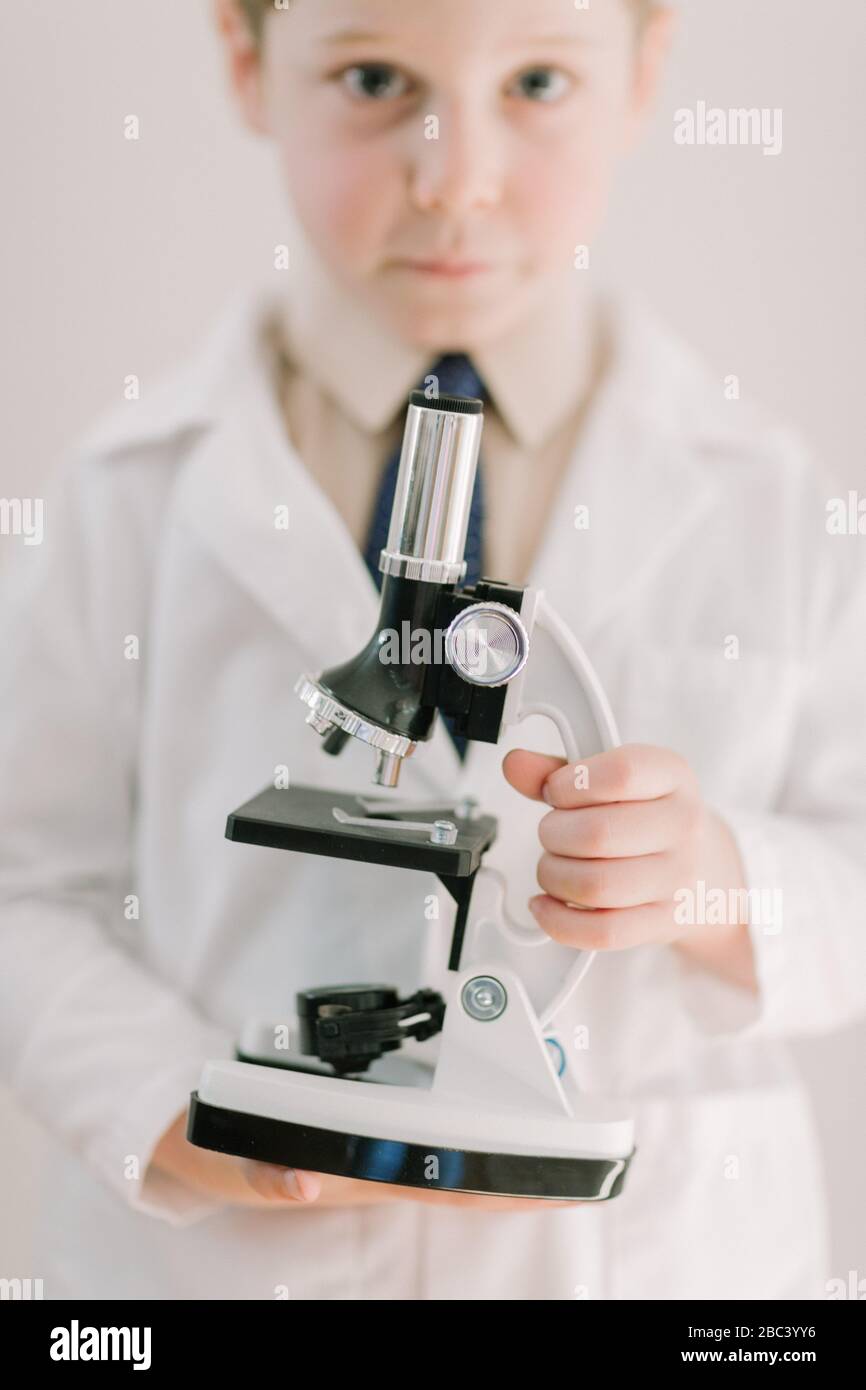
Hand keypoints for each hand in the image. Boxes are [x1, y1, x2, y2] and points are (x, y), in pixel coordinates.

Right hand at [151, 1108, 581, 1210]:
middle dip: (531, 1177)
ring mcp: (380, 1157)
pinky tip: (509, 1133)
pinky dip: (480, 1137)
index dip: (502, 1181)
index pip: (441, 1182)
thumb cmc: (223, 1149)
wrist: (197, 1145)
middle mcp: (379, 1170)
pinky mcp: (374, 1137)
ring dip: (514, 1160)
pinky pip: (438, 1142)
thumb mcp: (232, 1158)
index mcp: (356, 1173)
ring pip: (459, 1164)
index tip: (557, 1177)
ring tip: (569, 1149)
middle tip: (593, 1163)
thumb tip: (299, 1179)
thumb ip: (261, 1171)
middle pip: (467, 1179)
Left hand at [502, 743, 757, 991]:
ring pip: (595, 886)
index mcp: (672, 776)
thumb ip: (559, 770)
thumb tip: (515, 765)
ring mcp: (677, 879)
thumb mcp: (613, 781)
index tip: (556, 791)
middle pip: (597, 834)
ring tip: (554, 866)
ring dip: (553, 876)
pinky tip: (546, 904)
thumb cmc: (647, 816)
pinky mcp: (662, 923)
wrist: (706, 870)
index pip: (620, 774)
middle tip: (553, 833)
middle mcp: (683, 826)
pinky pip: (602, 932)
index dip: (571, 783)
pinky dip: (559, 921)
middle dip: (553, 834)